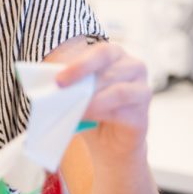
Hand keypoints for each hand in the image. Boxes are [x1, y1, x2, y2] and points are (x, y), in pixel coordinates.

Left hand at [50, 39, 150, 156]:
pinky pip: (123, 109)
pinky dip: (102, 112)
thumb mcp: (77, 92)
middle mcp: (132, 67)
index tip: (58, 79)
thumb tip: (50, 83)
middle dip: (82, 76)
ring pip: (118, 89)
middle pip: (110, 67)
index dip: (79, 64)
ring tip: (73, 107)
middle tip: (61, 89)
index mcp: (114, 56)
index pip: (100, 52)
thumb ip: (69, 83)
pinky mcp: (142, 113)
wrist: (109, 141)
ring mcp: (141, 89)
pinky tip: (87, 116)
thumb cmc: (91, 109)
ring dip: (92, 98)